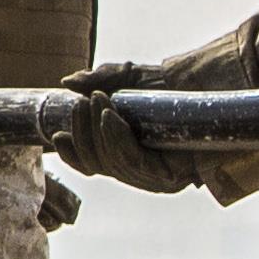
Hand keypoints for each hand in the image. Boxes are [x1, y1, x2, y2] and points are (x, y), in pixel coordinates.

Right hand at [53, 60, 203, 194]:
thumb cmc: (167, 85)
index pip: (92, 166)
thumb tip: (66, 83)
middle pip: (97, 164)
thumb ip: (97, 79)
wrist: (201, 85)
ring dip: (98, 132)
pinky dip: (115, 139)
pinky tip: (109, 118)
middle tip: (80, 103)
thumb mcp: (126, 78)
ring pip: (112, 163)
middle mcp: (139, 172)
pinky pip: (132, 161)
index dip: (73, 155)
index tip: (58, 135)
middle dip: (83, 133)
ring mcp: (154, 179)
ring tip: (95, 102)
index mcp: (125, 155)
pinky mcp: (169, 177)